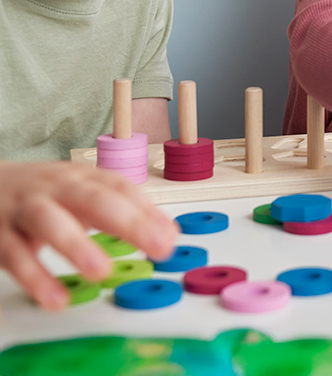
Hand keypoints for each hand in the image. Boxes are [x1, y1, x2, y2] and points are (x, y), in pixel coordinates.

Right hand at [0, 161, 177, 310]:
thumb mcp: (84, 194)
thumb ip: (123, 212)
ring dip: (76, 245)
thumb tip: (167, 233)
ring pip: (50, 222)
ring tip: (101, 271)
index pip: (121, 188)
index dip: (147, 211)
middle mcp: (57, 188)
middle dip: (129, 223)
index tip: (170, 236)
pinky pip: (16, 256)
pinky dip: (36, 278)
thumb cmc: (46, 195)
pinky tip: (55, 299)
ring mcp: (27, 210)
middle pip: (95, 200)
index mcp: (83, 177)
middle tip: (158, 247)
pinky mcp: (0, 236)